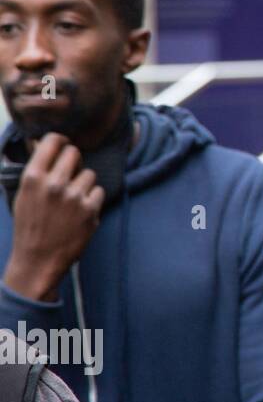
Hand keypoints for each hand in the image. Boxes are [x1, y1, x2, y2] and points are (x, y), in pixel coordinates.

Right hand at [2, 133, 104, 301]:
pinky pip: (99, 191)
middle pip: (74, 153)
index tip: (64, 145)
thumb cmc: (29, 226)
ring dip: (83, 184)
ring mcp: (74, 196)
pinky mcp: (91, 209)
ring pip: (89, 173)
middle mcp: (54, 184)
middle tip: (68, 175)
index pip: (52, 141)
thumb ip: (36, 172)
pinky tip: (80, 211)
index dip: (60, 141)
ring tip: (71, 200)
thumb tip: (46, 145)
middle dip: (73, 162)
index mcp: (33, 178)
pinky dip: (92, 199)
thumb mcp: (23, 196)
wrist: (38, 260)